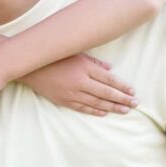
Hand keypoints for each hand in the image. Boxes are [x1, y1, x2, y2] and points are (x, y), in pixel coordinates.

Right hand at [20, 55, 137, 116]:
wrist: (30, 68)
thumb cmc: (54, 57)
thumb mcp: (76, 53)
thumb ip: (94, 62)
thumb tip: (110, 69)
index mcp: (84, 68)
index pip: (109, 80)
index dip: (122, 87)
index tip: (133, 91)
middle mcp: (80, 82)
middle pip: (106, 93)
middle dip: (122, 99)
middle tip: (135, 104)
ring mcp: (72, 93)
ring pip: (96, 102)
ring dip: (112, 107)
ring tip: (125, 110)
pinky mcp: (64, 100)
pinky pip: (83, 108)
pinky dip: (95, 111)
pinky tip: (104, 113)